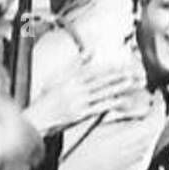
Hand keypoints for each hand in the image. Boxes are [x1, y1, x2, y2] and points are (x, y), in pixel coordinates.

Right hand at [24, 58, 146, 138]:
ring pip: (102, 92)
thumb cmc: (46, 98)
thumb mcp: (58, 76)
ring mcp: (78, 102)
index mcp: (69, 79)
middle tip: (131, 70)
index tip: (120, 63)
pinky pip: (98, 107)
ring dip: (118, 87)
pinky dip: (109, 103)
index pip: (93, 70)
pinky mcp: (80, 114)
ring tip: (131, 81)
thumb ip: (76, 63)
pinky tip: (120, 99)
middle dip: (118, 75)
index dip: (108, 66)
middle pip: (101, 80)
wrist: (36, 119)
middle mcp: (75, 89)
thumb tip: (91, 50)